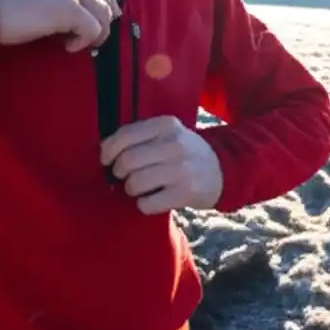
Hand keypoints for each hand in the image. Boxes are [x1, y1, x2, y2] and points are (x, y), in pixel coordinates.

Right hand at [0, 0, 119, 51]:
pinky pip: (92, 30)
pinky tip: (68, 47)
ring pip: (103, 15)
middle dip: (103, 20)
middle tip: (92, 39)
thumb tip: (80, 11)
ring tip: (77, 44)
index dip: (100, 3)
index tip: (95, 22)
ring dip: (95, 34)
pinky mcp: (69, 8)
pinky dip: (83, 42)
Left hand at [100, 116, 223, 214]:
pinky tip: (153, 199)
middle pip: (127, 161)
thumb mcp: (168, 134)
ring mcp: (181, 170)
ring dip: (131, 190)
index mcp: (166, 125)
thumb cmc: (186, 153)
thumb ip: (140, 137)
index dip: (108, 150)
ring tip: (140, 188)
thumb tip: (105, 153)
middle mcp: (174, 144)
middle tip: (125, 176)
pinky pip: (147, 204)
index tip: (106, 160)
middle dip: (119, 172)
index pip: (124, 135)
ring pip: (135, 183)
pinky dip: (143, 205)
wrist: (224, 171)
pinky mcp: (185, 193)